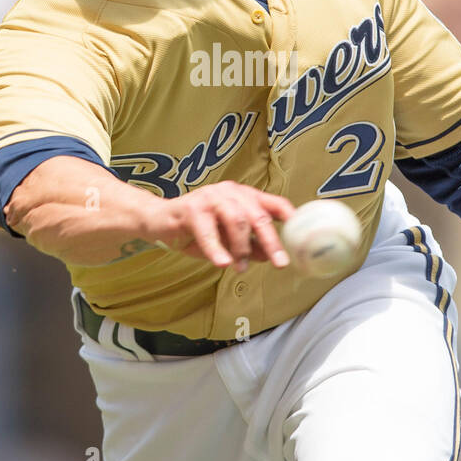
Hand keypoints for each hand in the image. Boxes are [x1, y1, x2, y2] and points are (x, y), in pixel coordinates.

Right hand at [142, 181, 294, 271]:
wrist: (158, 220)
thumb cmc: (196, 228)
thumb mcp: (227, 240)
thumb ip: (249, 245)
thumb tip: (272, 256)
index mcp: (243, 197)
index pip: (274, 204)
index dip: (290, 219)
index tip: (302, 238)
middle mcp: (230, 193)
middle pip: (258, 215)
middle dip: (271, 241)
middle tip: (280, 263)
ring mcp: (210, 198)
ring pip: (236, 220)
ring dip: (241, 248)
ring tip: (240, 267)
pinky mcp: (190, 209)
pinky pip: (207, 231)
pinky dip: (216, 249)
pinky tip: (222, 263)